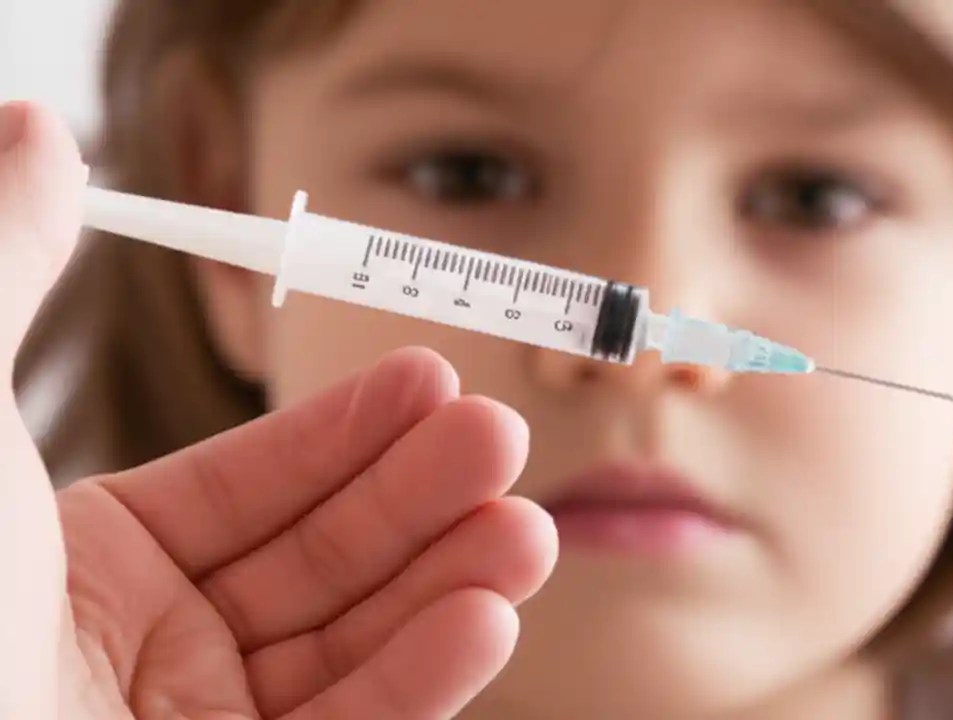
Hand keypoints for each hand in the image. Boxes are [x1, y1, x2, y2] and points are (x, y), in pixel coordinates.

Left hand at [0, 102, 557, 718]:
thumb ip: (10, 267)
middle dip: (418, 497)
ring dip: (446, 582)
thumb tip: (34, 129)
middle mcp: (144, 650)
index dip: (342, 431)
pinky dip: (422, 678)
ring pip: (349, 645)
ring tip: (525, 530)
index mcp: (85, 564)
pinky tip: (486, 616)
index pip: (250, 484)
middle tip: (498, 440)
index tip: (426, 379)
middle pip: (318, 560)